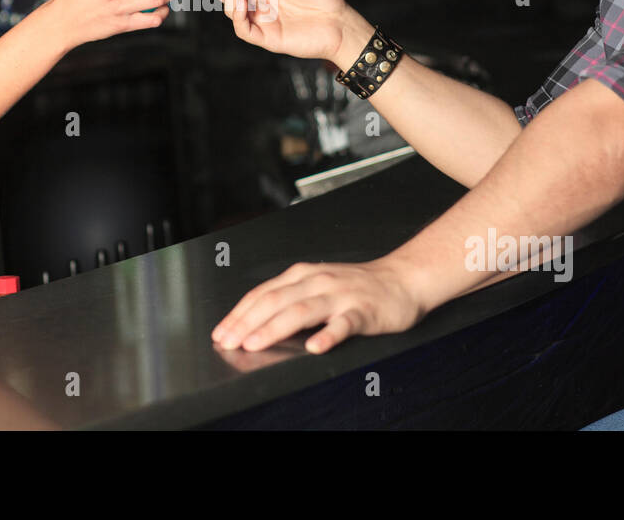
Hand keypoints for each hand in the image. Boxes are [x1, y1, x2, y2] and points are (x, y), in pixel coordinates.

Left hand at [210, 257, 426, 353]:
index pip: (263, 294)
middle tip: (229, 342)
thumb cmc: (356, 286)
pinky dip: (328, 335)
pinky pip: (344, 324)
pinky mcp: (363, 312)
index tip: (221, 332)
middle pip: (275, 301)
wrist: (402, 279)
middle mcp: (318, 282)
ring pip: (302, 311)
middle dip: (247, 322)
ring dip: (275, 327)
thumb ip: (289, 298)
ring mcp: (341, 296)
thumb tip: (253, 321)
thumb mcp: (317, 284)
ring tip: (256, 343)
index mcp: (303, 275)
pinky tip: (315, 347)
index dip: (239, 313)